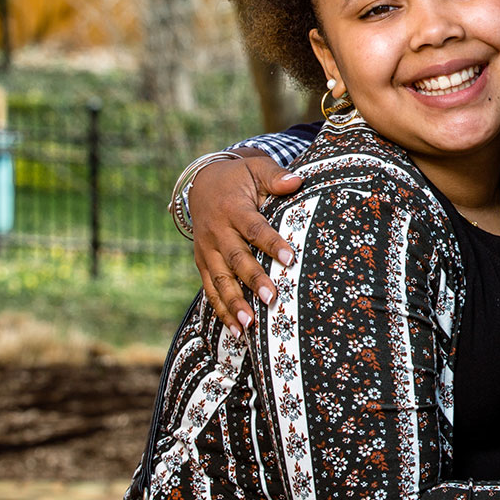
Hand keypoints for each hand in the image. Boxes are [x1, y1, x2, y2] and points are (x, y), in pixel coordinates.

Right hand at [189, 149, 302, 331]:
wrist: (202, 183)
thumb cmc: (239, 178)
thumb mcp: (256, 168)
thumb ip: (276, 176)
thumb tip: (297, 181)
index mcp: (233, 209)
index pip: (254, 228)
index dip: (271, 243)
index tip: (290, 258)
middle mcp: (217, 232)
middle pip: (235, 258)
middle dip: (252, 279)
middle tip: (271, 297)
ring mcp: (207, 250)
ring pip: (219, 279)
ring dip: (233, 303)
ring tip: (248, 325)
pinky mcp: (202, 263)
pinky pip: (210, 289)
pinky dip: (221, 310)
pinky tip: (236, 331)